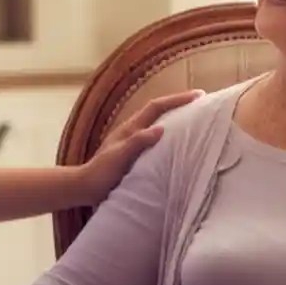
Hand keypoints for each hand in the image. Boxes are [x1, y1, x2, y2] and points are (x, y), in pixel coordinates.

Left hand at [75, 90, 203, 205]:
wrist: (85, 188)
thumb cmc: (100, 173)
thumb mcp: (118, 156)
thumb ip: (137, 142)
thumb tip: (160, 128)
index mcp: (130, 128)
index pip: (156, 107)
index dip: (177, 99)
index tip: (197, 96)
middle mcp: (133, 131)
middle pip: (159, 111)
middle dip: (179, 105)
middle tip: (200, 104)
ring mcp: (133, 142)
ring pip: (158, 124)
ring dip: (175, 119)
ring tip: (195, 121)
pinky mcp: (134, 155)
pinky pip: (156, 140)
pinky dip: (169, 137)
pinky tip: (178, 145)